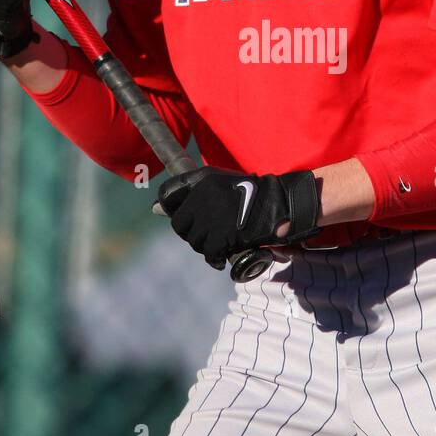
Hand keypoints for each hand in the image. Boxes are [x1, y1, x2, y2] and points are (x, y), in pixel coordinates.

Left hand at [154, 166, 320, 268]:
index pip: (167, 195)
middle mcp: (202, 195)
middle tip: (211, 233)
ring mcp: (212, 216)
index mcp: (201, 178)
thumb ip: (189, 195)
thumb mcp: (218, 185)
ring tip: (223, 241)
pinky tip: (225, 253)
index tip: (190, 217)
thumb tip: (154, 209)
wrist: (281, 204)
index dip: (173, 209)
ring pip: (194, 241)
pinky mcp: (222, 235)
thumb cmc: (251, 195)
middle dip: (193, 233)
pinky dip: (216, 257)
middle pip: (179, 225)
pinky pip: (209, 252)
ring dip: (207, 245)